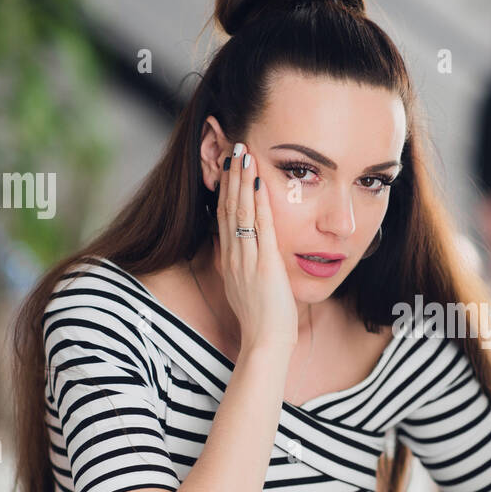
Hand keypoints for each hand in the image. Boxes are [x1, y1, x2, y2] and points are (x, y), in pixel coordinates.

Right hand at [211, 143, 297, 353]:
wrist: (266, 344)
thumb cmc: (264, 322)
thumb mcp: (248, 291)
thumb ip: (246, 271)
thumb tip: (246, 258)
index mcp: (231, 262)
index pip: (224, 219)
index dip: (225, 191)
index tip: (228, 167)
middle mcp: (234, 257)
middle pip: (228, 209)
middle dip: (230, 176)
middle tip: (233, 147)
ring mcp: (247, 260)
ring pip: (240, 212)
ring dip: (242, 181)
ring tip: (243, 153)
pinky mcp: (264, 265)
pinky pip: (260, 228)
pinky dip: (258, 203)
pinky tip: (259, 182)